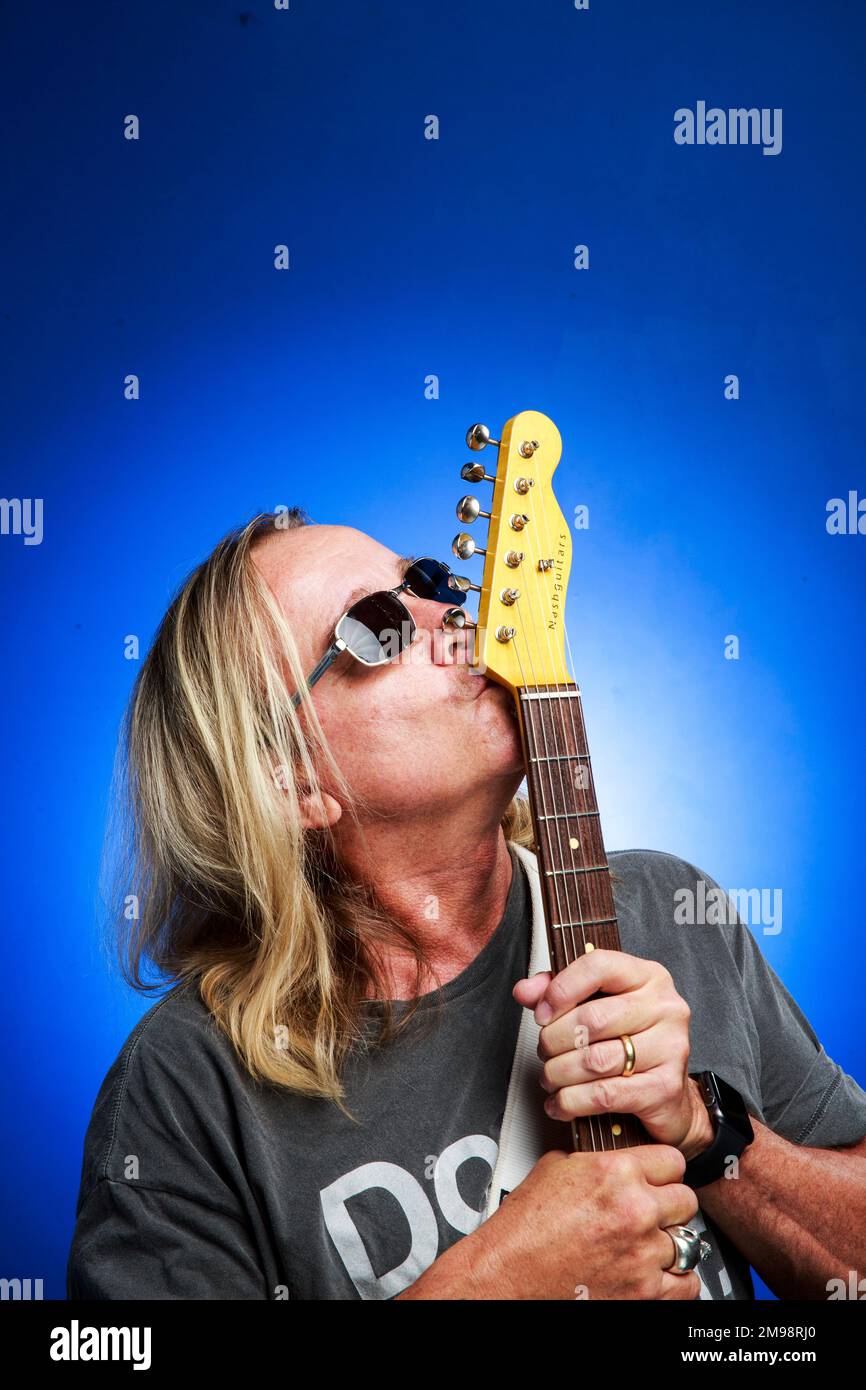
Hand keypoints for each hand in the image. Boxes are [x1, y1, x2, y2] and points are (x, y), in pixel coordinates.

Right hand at [453, 1146, 703, 1299]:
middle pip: (685, 1199)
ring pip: (687, 1240)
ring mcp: (643, 1252)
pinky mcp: (644, 1291)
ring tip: (645, 1243)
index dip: (661, 1170)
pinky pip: (687, 1284)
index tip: (657, 1178)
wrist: (510, 1274)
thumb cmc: (524, 1228)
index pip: (672, 1160)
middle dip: (668, 1204)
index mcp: (616, 1172)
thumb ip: (595, 1162)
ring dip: (667, 1242)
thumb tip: (611, 1159)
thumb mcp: (556, 1169)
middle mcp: (635, 1210)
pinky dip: (676, 1279)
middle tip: (651, 1211)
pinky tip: (658, 1271)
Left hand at [514, 951, 713, 1157]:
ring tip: (550, 1077)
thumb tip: (525, 991)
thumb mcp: (595, 1005)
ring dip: (559, 1073)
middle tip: (544, 1051)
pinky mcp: (665, 1087)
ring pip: (595, 1060)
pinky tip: (561, 1103)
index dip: (561, 989)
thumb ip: (558, 991)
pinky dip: (572, 1101)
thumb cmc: (628, 1042)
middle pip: (592, 1019)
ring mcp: (671, 1047)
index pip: (599, 965)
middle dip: (554, 1040)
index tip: (541, 1013)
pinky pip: (605, 1094)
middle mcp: (665, 1007)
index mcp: (648, 976)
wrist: (668, 1096)